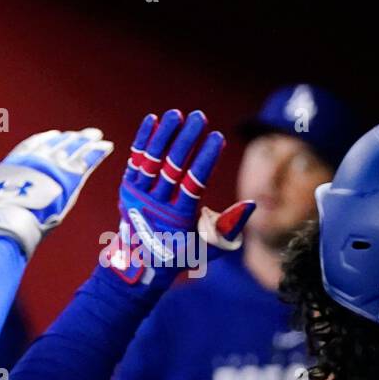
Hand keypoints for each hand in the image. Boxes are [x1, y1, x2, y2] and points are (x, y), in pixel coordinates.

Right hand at [0, 128, 113, 257]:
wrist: (8, 224)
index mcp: (13, 165)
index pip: (30, 147)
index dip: (43, 140)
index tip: (53, 135)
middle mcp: (33, 161)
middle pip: (55, 144)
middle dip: (68, 139)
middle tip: (81, 134)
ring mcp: (53, 168)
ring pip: (73, 149)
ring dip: (86, 141)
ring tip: (97, 136)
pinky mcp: (69, 178)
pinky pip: (87, 160)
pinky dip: (97, 152)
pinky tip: (107, 146)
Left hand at [101, 109, 251, 288]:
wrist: (138, 266)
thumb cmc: (180, 254)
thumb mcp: (207, 248)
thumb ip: (229, 227)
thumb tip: (251, 204)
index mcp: (178, 218)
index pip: (193, 184)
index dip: (205, 160)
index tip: (218, 137)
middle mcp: (155, 205)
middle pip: (172, 167)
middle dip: (187, 140)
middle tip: (199, 117)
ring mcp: (138, 195)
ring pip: (152, 161)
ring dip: (164, 136)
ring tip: (177, 114)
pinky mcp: (127, 188)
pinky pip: (135, 161)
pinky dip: (143, 141)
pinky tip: (153, 120)